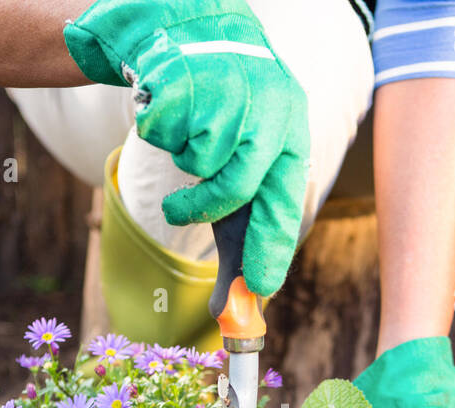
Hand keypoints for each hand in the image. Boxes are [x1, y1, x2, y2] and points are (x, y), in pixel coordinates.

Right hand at [64, 0, 308, 295]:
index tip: (258, 287)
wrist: (196, 42)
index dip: (271, 247)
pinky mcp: (192, 77)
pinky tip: (174, 108)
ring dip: (181, 161)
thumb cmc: (225, 133)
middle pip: (238, 185)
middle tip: (175, 213)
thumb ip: (239, 248)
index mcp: (293, 140)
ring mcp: (232, 93)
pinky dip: (161, 130)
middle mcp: (271, 113)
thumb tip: (227, 317)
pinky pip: (165, 134)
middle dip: (202, 208)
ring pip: (196, 162)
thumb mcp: (241, 187)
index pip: (285, 203)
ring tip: (187, 136)